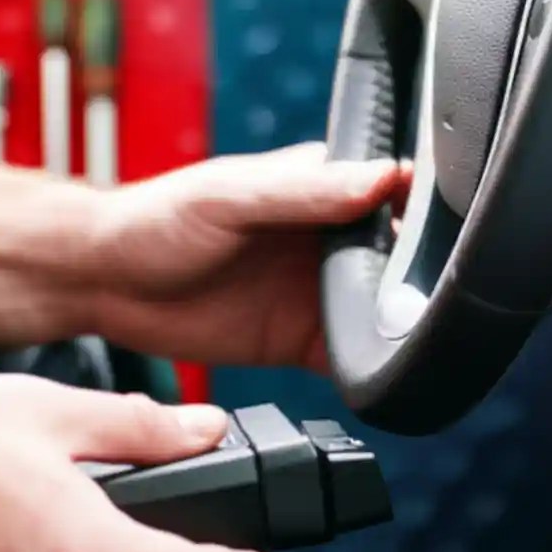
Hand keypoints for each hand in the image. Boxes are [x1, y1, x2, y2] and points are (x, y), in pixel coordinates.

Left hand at [90, 143, 411, 370]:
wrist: (104, 282)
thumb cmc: (157, 219)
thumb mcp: (230, 195)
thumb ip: (305, 191)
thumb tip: (380, 178)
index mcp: (321, 189)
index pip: (392, 193)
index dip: (425, 211)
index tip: (447, 233)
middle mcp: (329, 240)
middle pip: (400, 258)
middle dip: (423, 276)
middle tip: (438, 295)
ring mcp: (318, 293)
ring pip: (382, 311)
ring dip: (401, 324)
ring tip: (418, 336)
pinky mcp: (300, 341)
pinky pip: (350, 358)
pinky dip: (369, 369)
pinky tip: (378, 373)